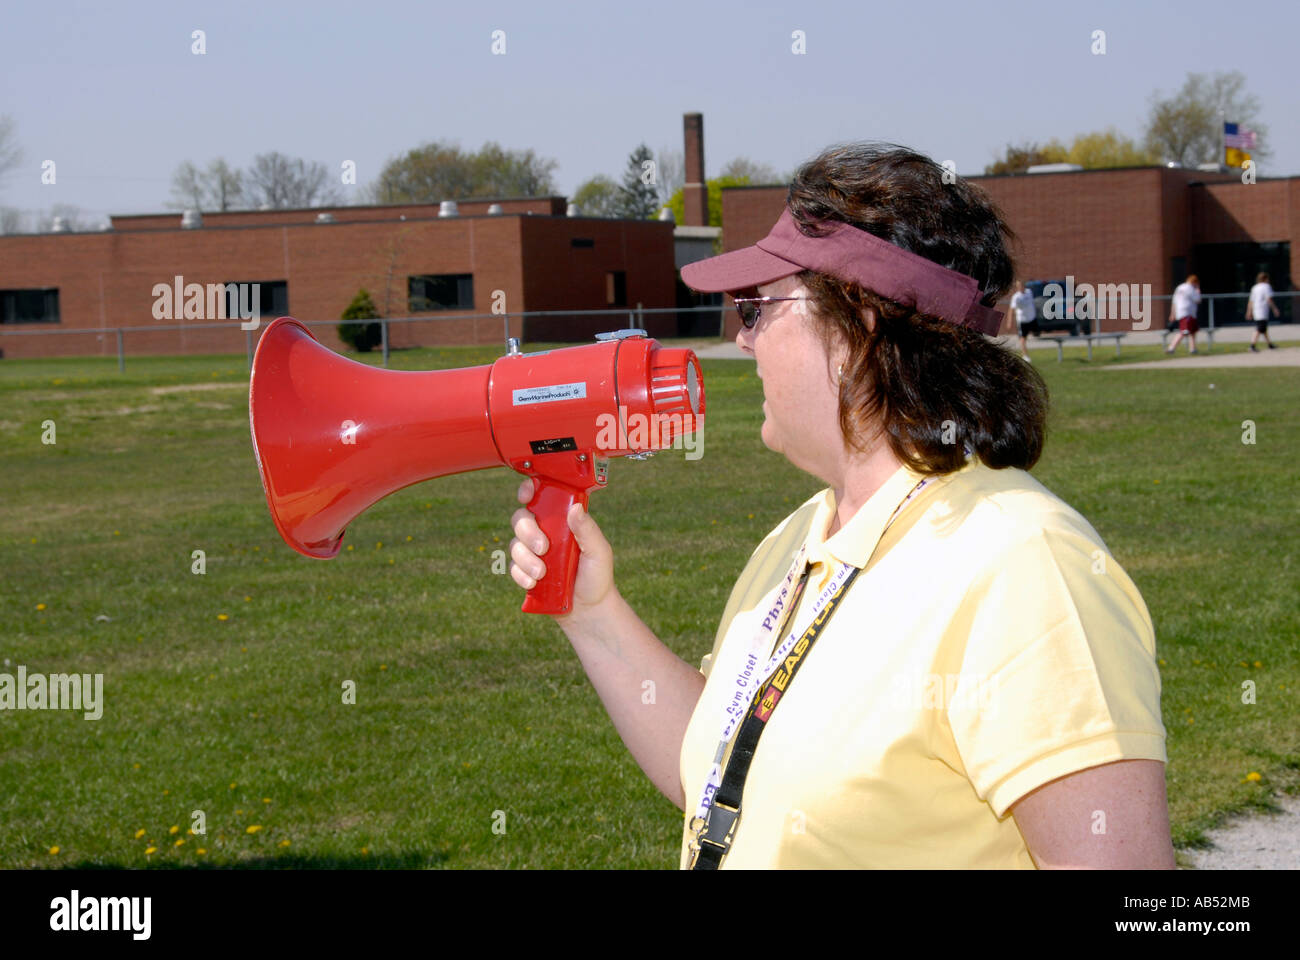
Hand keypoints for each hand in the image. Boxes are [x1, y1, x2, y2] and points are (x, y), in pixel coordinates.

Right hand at [508, 477, 615, 618]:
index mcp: (562, 521)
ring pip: (514, 544)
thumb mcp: (598, 552)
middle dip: (527, 532)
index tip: (526, 496)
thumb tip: (575, 508)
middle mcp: (545, 533)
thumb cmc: (597, 576)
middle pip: (521, 519)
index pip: (541, 498)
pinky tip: (534, 583)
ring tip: (542, 573)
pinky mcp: (525, 572)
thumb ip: (588, 530)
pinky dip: (520, 575)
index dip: (529, 491)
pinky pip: (513, 568)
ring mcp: (533, 553)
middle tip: (543, 548)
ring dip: (525, 559)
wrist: (588, 611)